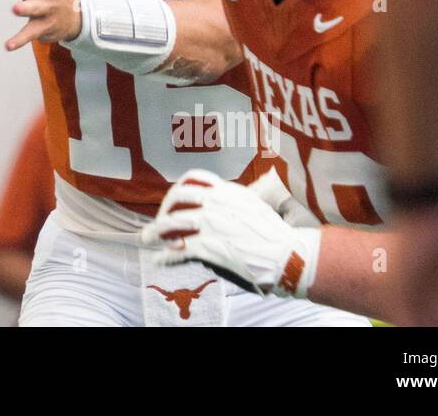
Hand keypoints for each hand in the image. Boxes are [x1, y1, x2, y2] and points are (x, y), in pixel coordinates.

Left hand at [141, 168, 321, 297]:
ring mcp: (210, 224)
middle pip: (176, 197)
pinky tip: (160, 260)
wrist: (290, 256)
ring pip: (171, 223)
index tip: (173, 200)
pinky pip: (179, 250)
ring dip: (155, 232)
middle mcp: (215, 203)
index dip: (179, 189)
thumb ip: (232, 202)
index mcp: (227, 191)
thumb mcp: (252, 206)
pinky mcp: (209, 247)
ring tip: (147, 239)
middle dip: (163, 209)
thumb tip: (218, 204)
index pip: (194, 178)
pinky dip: (166, 256)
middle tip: (159, 222)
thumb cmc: (275, 235)